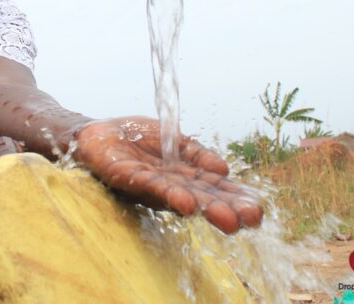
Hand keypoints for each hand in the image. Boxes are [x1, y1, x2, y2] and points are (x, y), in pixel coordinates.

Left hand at [71, 116, 262, 233]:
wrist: (95, 134)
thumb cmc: (134, 139)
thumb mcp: (173, 142)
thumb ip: (196, 154)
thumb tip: (223, 170)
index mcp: (182, 177)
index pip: (213, 188)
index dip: (235, 198)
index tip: (258, 208)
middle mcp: (168, 186)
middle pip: (201, 198)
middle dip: (226, 208)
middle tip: (252, 220)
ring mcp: (148, 184)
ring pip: (180, 197)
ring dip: (204, 208)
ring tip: (227, 219)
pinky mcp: (126, 177)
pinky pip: (150, 186)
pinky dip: (169, 195)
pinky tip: (186, 203)